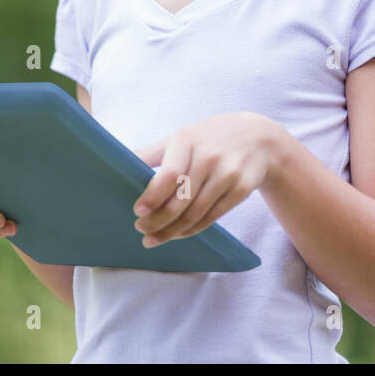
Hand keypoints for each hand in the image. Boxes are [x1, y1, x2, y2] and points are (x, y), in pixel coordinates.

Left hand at [130, 112, 280, 246]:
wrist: (259, 138)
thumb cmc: (209, 138)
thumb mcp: (183, 136)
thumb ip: (152, 152)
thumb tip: (115, 162)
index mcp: (188, 141)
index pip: (170, 174)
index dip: (153, 195)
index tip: (138, 210)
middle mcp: (209, 158)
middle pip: (181, 200)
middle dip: (158, 220)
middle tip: (140, 230)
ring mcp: (227, 175)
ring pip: (196, 213)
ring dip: (172, 231)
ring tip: (153, 239)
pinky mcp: (241, 190)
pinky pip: (212, 217)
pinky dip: (192, 230)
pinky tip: (177, 234)